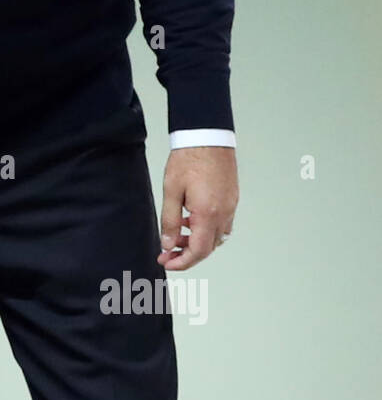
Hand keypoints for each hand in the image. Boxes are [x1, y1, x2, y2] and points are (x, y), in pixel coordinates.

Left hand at [157, 145, 238, 270]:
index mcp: (208, 214)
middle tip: (166, 252)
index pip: (198, 251)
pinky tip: (190, 220)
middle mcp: (224, 213)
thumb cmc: (188, 159)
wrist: (207, 136)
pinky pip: (222, 224)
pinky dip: (206, 229)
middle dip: (187, 254)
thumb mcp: (171, 191)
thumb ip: (169, 221)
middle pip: (209, 247)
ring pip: (217, 237)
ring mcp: (231, 206)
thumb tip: (167, 244)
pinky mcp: (232, 198)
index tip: (167, 263)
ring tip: (176, 234)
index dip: (182, 262)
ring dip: (197, 242)